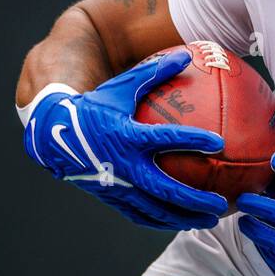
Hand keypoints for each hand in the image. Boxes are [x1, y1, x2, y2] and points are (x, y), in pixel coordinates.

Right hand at [23, 50, 228, 229]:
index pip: (165, 138)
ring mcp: (116, 185)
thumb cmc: (93, 107)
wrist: (53, 135)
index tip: (219, 143)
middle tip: (221, 202)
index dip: (192, 140)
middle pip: (164, 188)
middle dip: (194, 199)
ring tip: (210, 221)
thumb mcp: (120, 87)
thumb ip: (153, 72)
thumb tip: (186, 53)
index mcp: (126, 136)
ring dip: (183, 217)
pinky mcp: (112, 197)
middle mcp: (122, 165)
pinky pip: (140, 215)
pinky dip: (163, 221)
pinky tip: (182, 222)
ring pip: (154, 209)